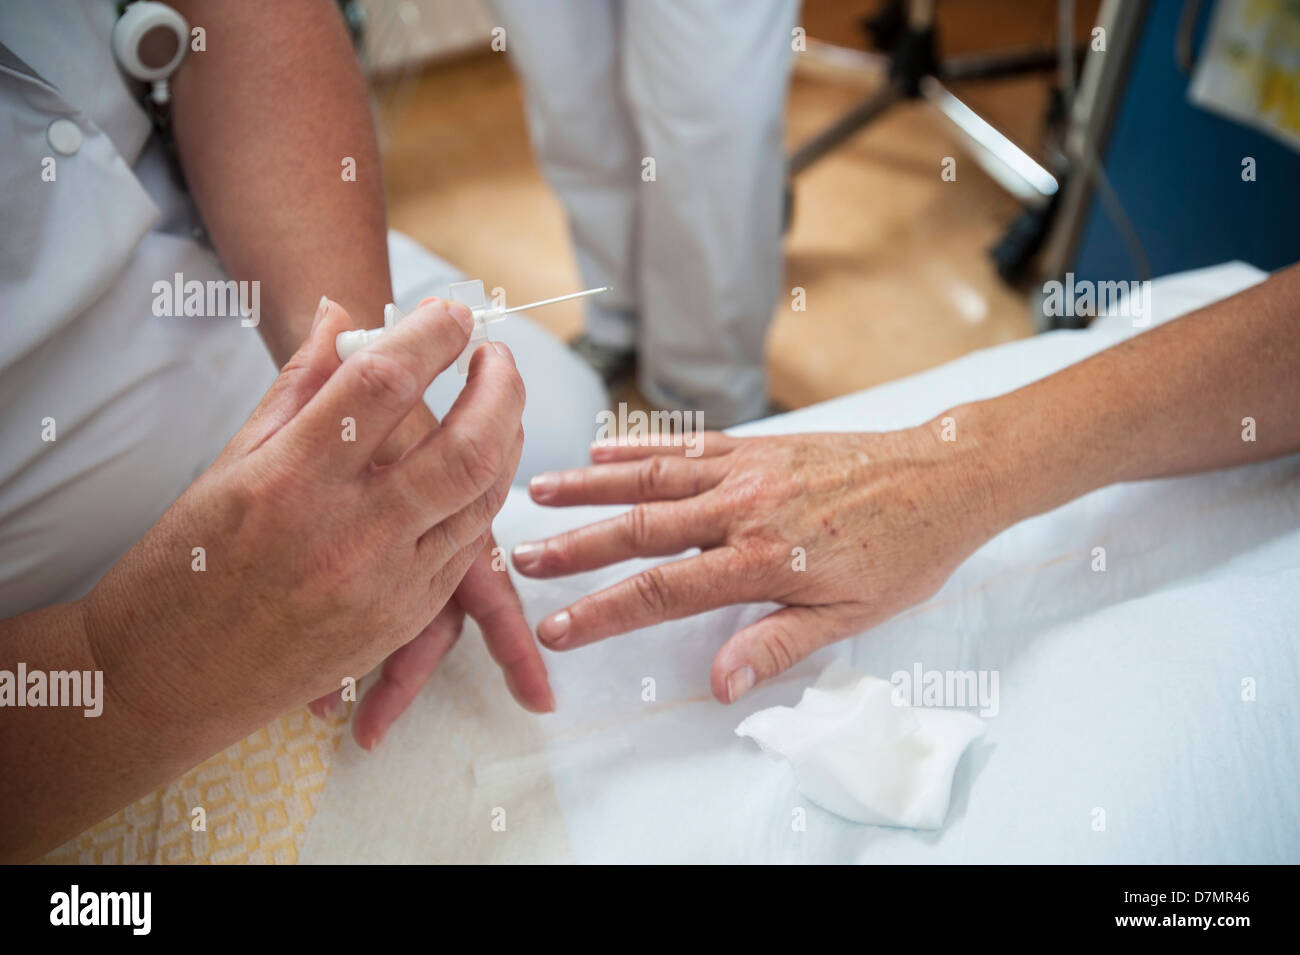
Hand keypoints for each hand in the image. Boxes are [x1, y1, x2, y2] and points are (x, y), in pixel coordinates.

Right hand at [83, 297, 526, 733]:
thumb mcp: (231, 463)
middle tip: (497, 355)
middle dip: (499, 387)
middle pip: (463, 445)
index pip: (383, 384)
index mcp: (289, 482)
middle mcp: (346, 535)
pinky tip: (483, 465)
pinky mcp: (403, 620)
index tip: (453, 311)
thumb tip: (341, 311)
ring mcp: (384, 584)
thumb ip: (299, 385)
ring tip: (500, 402)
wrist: (169, 680)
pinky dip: (485, 495)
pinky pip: (468, 547)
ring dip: (507, 438)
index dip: (431, 335)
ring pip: (482, 498)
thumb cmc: (187, 565)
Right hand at [511, 428, 1001, 702]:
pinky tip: (604, 451)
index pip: (663, 590)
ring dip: (591, 487)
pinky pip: (688, 445)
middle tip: (522, 558)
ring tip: (539, 491)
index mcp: (762, 557)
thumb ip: (778, 643)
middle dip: (576, 546)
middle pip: (641, 528)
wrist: (945, 476)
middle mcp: (742, 507)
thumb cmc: (904, 551)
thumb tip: (720, 682)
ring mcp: (747, 469)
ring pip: (653, 477)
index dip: (603, 612)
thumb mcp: (852, 616)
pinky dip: (641, 448)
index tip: (556, 628)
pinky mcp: (758, 446)